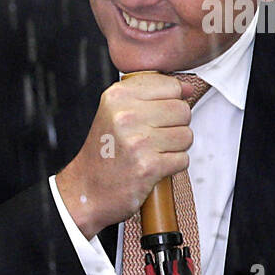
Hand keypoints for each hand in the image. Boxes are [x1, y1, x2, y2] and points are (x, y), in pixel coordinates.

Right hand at [55, 73, 196, 237]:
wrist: (86, 189)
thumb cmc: (104, 151)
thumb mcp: (115, 111)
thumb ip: (151, 94)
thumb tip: (187, 88)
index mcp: (117, 96)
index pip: (171, 85)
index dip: (169, 101)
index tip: (155, 115)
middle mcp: (126, 116)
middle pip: (182, 110)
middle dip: (174, 125)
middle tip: (152, 137)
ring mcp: (137, 142)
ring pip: (186, 135)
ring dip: (174, 147)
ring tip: (152, 152)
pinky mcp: (148, 166)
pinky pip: (183, 159)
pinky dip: (172, 166)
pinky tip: (153, 166)